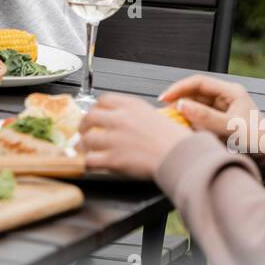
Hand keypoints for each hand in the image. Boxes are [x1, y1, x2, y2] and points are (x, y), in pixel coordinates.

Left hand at [79, 93, 193, 180]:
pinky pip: (90, 159)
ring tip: (84, 150)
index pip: (103, 100)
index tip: (95, 114)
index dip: (96, 108)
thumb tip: (127, 121)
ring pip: (87, 138)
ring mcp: (115, 138)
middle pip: (90, 116)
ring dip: (83, 145)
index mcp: (132, 105)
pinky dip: (86, 162)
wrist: (181, 156)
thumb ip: (138, 115)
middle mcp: (120, 118)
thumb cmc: (176, 139)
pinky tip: (89, 164)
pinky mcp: (114, 159)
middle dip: (84, 125)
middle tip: (84, 132)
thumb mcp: (157, 115)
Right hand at [160, 74, 261, 150]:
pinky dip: (190, 122)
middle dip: (179, 101)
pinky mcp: (219, 121)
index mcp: (232, 92)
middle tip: (165, 113)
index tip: (164, 98)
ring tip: (173, 122)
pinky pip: (199, 117)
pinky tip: (184, 129)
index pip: (199, 82)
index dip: (179, 88)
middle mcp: (226, 98)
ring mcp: (223, 109)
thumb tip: (181, 105)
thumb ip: (205, 117)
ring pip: (195, 105)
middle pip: (195, 93)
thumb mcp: (230, 129)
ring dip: (184, 113)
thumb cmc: (258, 143)